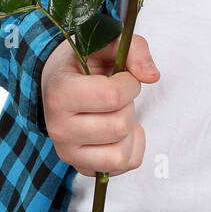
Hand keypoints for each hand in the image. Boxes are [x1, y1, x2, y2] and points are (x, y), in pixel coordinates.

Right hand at [40, 34, 159, 175]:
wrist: (61, 82)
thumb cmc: (86, 61)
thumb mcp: (108, 44)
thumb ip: (135, 50)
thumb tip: (152, 76)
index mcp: (60, 93)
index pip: (112, 97)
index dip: (130, 83)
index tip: (123, 76)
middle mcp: (58, 129)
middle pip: (119, 126)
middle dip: (128, 106)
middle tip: (116, 95)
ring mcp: (68, 152)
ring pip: (121, 154)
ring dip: (129, 129)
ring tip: (116, 112)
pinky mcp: (83, 167)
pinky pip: (125, 165)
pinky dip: (132, 146)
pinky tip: (120, 130)